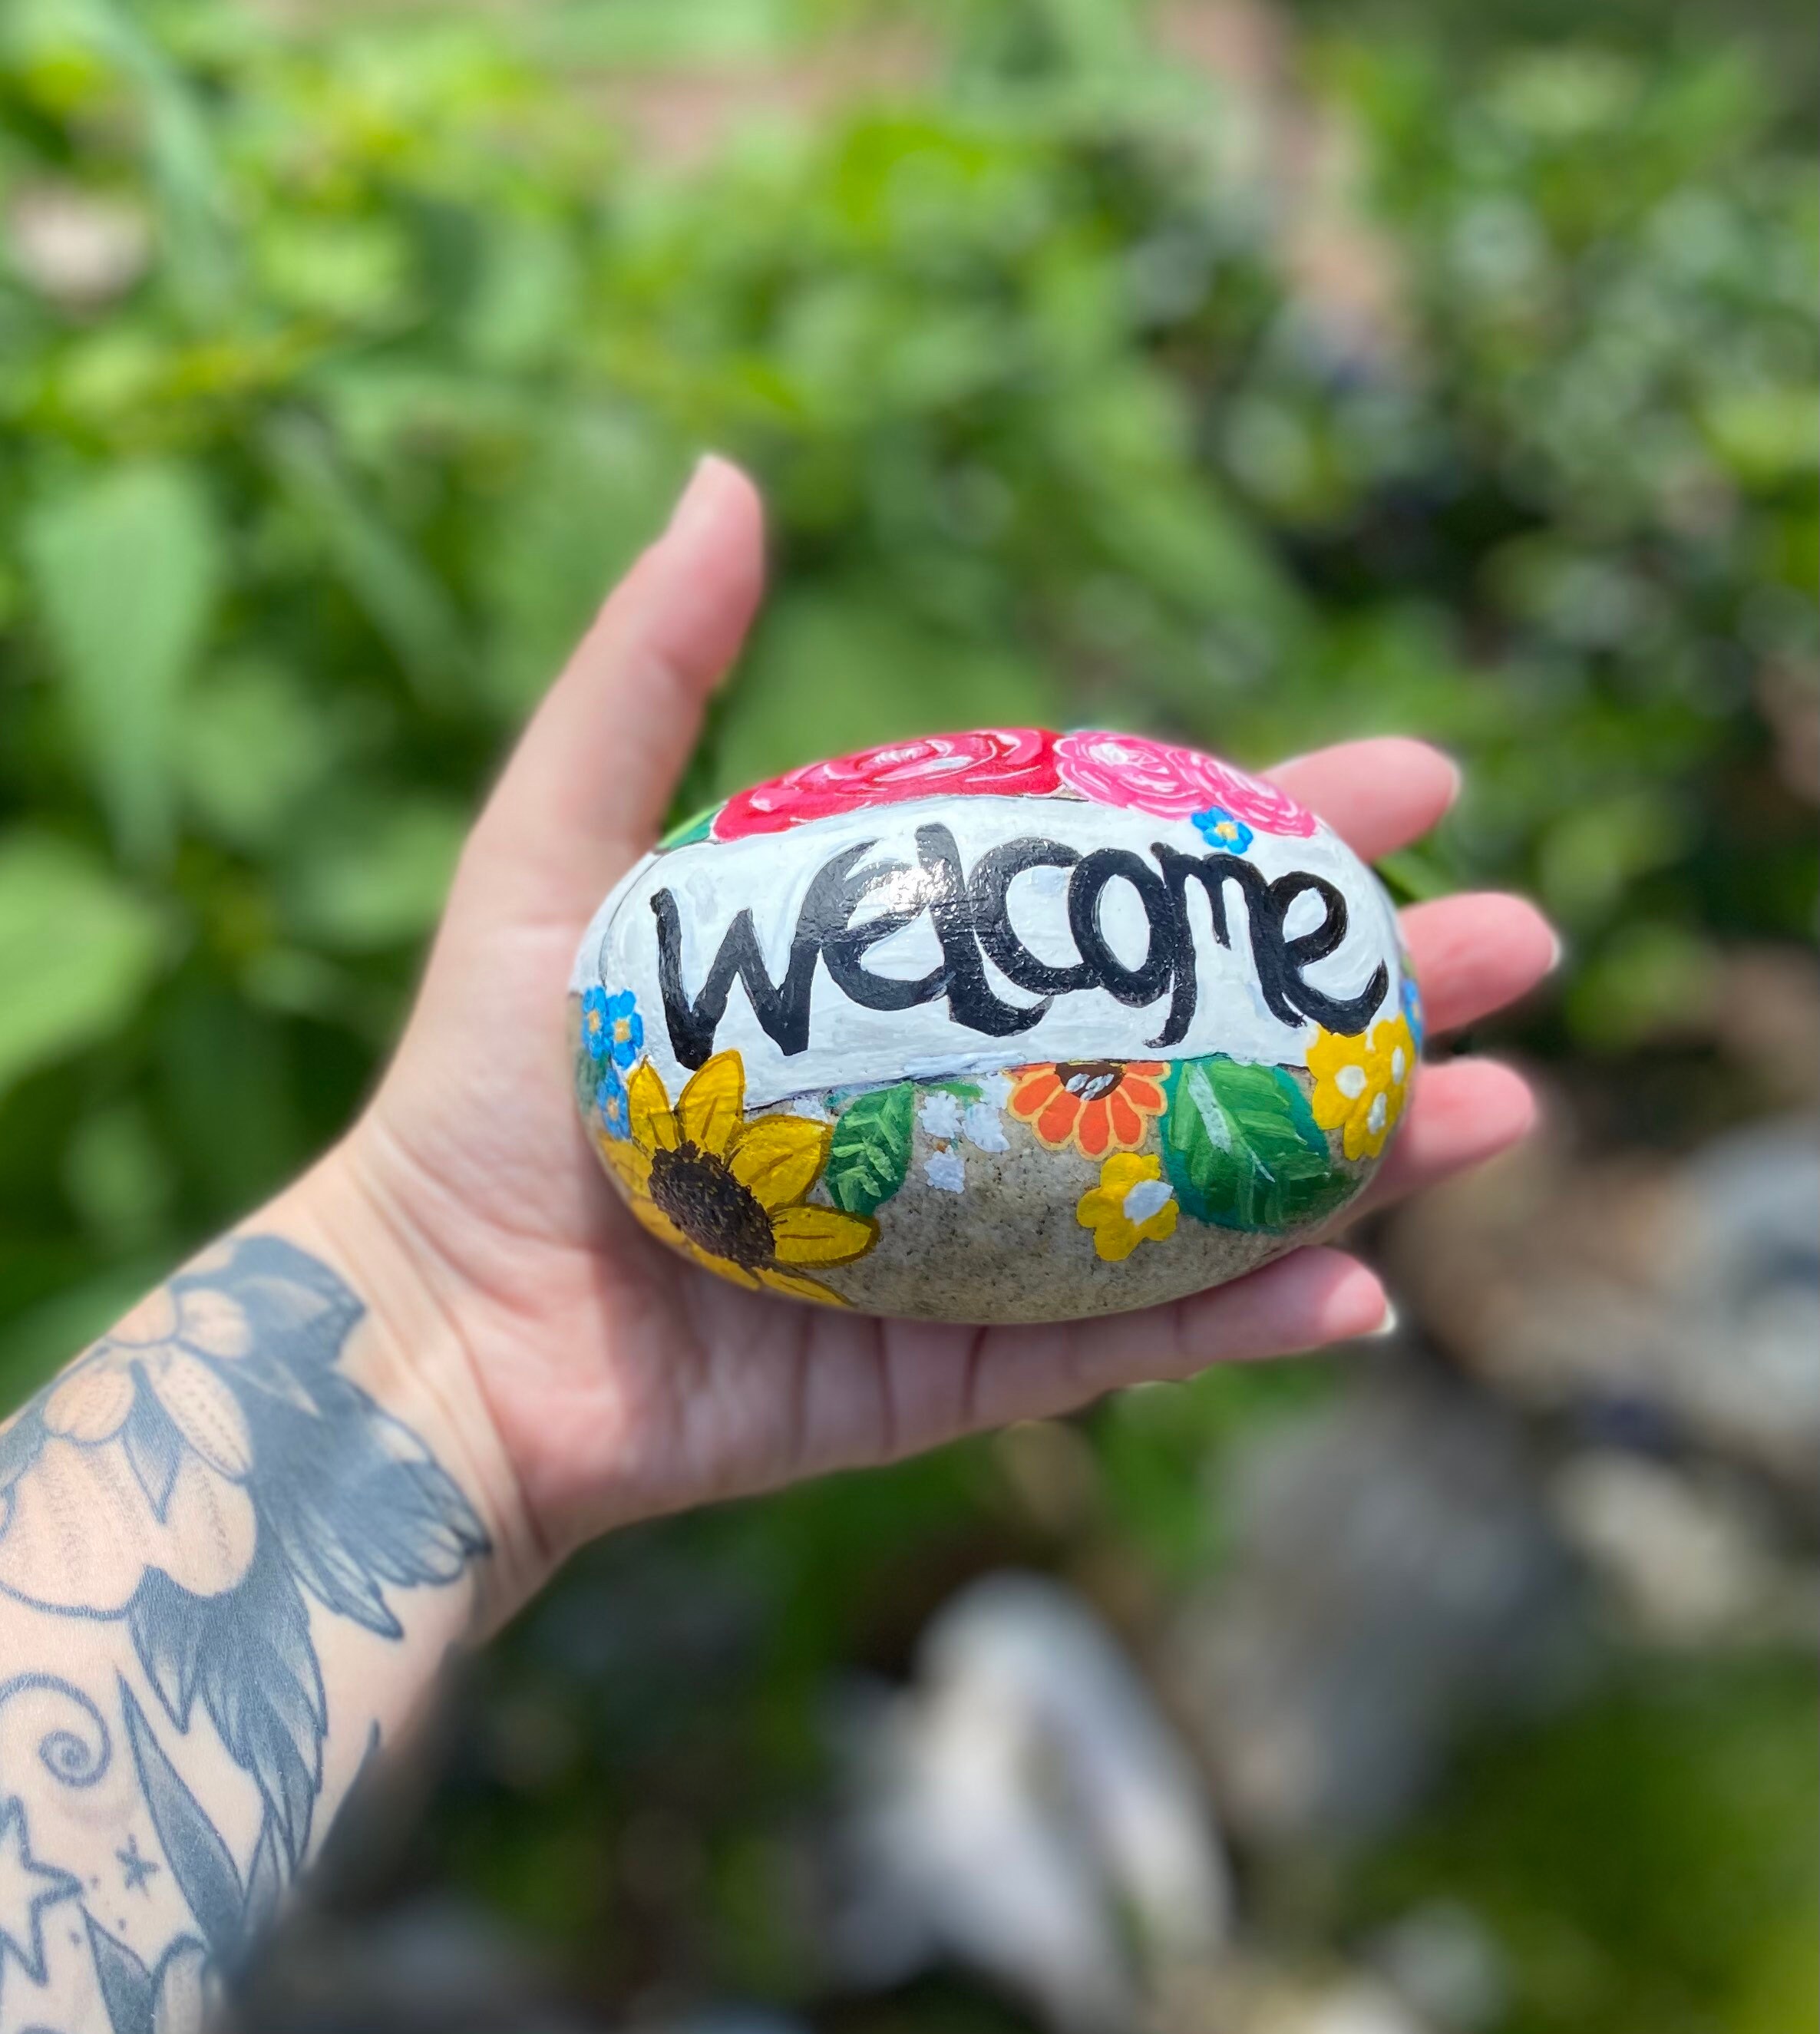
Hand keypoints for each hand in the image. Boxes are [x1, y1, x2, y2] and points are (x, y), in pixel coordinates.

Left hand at [326, 458, 1554, 1606]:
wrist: (434, 1329)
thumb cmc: (487, 1089)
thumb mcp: (559, 853)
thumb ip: (645, 676)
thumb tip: (729, 476)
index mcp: (919, 980)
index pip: (1126, 891)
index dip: (1270, 836)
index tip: (1413, 780)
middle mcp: (979, 1103)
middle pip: (1208, 1036)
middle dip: (1368, 989)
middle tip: (1513, 945)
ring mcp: (991, 1244)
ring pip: (1213, 1193)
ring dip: (1365, 1153)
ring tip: (1498, 1104)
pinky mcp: (969, 1374)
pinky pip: (1133, 1349)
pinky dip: (1249, 1323)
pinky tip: (1362, 1285)